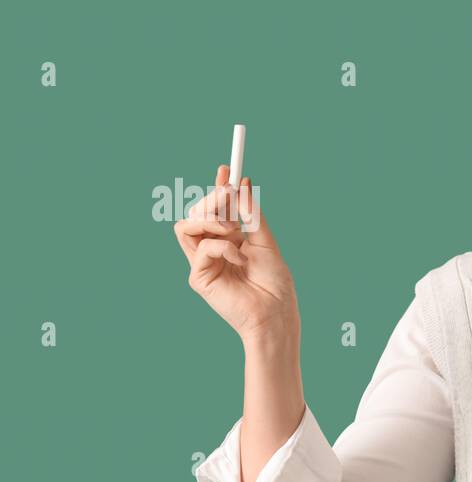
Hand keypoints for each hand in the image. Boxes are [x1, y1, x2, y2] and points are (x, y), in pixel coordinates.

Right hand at [174, 164, 299, 343]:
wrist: (276, 313)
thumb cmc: (275, 283)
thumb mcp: (266, 241)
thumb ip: (251, 214)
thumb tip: (242, 183)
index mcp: (230, 240)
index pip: (217, 209)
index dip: (218, 188)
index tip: (226, 169)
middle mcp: (214, 249)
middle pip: (197, 212)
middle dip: (212, 199)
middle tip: (228, 193)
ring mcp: (204, 262)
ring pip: (186, 225)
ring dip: (209, 218)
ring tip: (232, 227)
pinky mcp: (199, 277)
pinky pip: (200, 247)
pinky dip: (221, 246)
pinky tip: (239, 257)